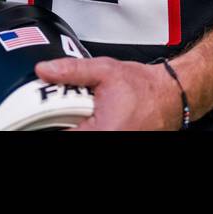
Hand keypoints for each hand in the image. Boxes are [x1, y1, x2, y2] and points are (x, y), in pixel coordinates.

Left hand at [34, 57, 183, 130]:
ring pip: (80, 135)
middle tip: (66, 105)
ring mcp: (113, 143)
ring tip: (82, 109)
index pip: (61, 133)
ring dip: (75, 124)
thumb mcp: (106, 70)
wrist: (170, 95)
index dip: (48, 121)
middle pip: (68, 134)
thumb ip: (72, 71)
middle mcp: (107, 142)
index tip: (42, 110)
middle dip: (61, 121)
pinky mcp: (115, 141)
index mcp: (102, 132)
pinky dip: (86, 126)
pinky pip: (90, 135)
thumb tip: (45, 70)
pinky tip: (90, 116)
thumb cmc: (145, 87)